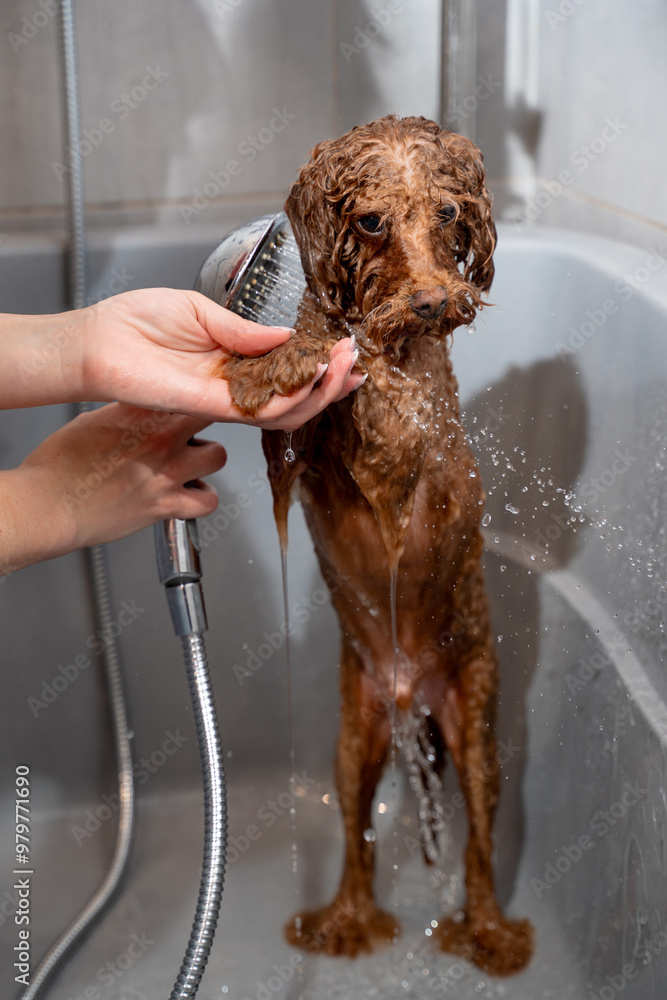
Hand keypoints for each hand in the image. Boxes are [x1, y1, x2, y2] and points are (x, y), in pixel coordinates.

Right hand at [0, 403, 225, 573]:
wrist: (49, 504)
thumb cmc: (60, 465)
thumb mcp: (92, 420)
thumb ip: (128, 413)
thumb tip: (143, 411)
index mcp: (141, 410)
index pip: (189, 388)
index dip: (193, 395)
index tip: (190, 401)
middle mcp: (160, 437)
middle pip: (211, 416)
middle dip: (202, 422)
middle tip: (190, 431)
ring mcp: (167, 471)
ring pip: (218, 456)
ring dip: (206, 460)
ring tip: (190, 464)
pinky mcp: (167, 504)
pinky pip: (208, 501)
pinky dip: (202, 499)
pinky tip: (188, 494)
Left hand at [80, 289, 363, 427]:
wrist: (98, 340)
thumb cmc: (136, 322)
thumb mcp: (202, 312)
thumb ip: (246, 331)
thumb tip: (289, 336)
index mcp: (233, 361)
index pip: (287, 372)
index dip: (320, 366)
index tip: (345, 349)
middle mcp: (235, 385)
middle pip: (296, 396)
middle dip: (331, 382)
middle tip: (355, 362)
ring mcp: (226, 399)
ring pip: (287, 409)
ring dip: (321, 391)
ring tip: (345, 368)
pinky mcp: (212, 406)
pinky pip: (261, 411)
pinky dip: (293, 398)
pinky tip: (315, 378)